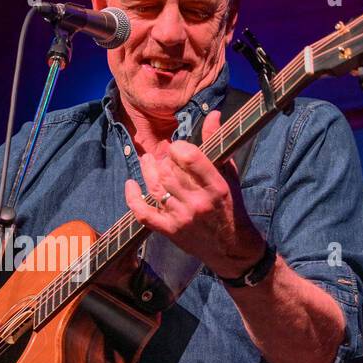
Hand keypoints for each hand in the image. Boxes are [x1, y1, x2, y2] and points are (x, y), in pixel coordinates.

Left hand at [123, 110, 265, 278]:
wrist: (232, 248)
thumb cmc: (232, 207)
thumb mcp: (230, 175)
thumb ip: (217, 145)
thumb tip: (212, 114)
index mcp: (216, 187)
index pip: (189, 158)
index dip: (178, 148)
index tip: (178, 147)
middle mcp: (198, 203)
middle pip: (168, 172)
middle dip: (162, 159)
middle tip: (162, 154)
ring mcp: (182, 218)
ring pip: (155, 189)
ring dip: (147, 171)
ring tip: (147, 160)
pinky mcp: (170, 231)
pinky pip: (144, 213)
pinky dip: (132, 198)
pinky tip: (130, 184)